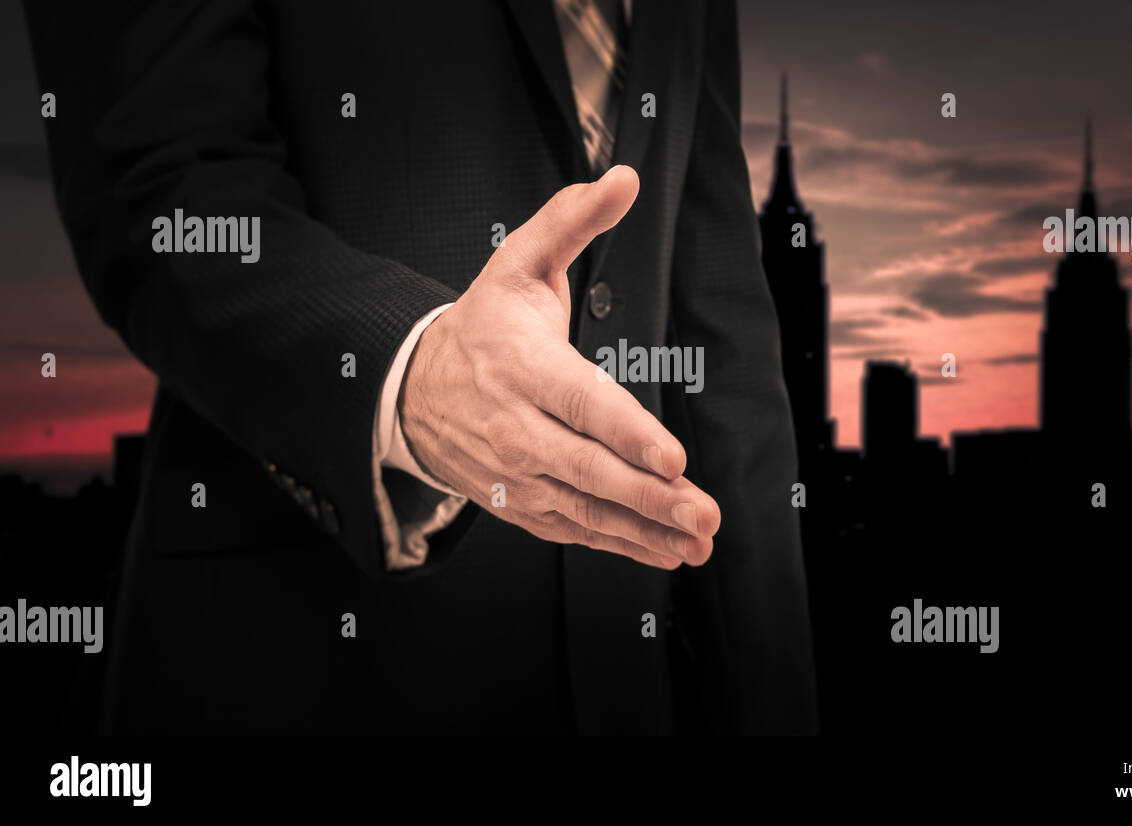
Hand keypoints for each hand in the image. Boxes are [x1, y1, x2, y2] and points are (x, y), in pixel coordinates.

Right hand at [399, 165, 720, 569]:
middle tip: (702, 514)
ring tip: (695, 541)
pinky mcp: (522, 502)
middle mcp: (519, 428)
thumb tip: (622, 178)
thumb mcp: (518, 262)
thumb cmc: (483, 326)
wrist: (416, 391)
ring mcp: (519, 472)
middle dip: (650, 496)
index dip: (629, 434)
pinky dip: (620, 544)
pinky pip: (574, 529)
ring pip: (587, 508)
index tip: (673, 458)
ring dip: (645, 529)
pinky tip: (663, 550)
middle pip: (591, 468)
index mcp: (524, 368)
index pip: (583, 403)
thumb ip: (571, 221)